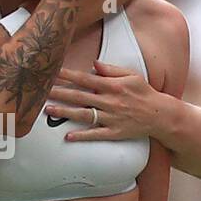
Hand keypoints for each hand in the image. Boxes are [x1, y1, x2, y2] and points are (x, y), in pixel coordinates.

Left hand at [45, 61, 162, 140]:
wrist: (160, 115)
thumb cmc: (144, 93)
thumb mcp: (131, 76)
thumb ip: (111, 70)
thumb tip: (94, 64)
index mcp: (112, 86)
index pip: (85, 79)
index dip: (67, 75)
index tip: (52, 72)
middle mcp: (110, 102)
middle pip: (79, 96)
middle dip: (59, 92)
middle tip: (40, 90)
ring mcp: (111, 118)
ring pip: (83, 115)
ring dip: (65, 112)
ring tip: (48, 110)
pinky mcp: (114, 132)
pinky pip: (95, 134)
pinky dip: (82, 135)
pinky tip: (67, 136)